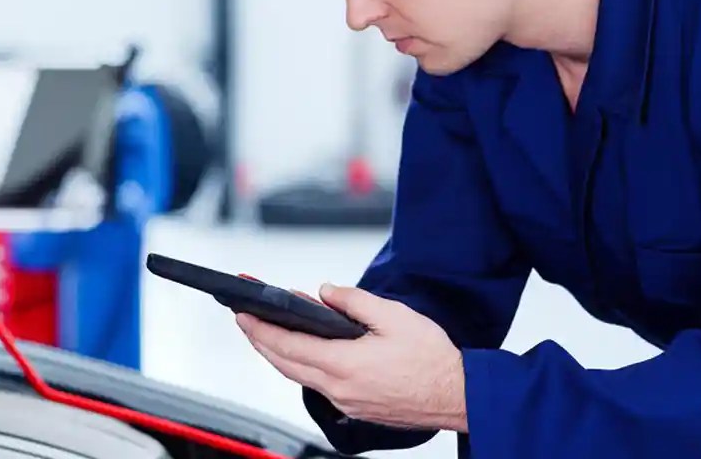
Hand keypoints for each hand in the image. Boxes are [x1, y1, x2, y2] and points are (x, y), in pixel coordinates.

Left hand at [236, 284, 466, 432]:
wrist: (458, 396)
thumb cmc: (432, 359)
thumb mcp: (393, 315)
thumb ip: (353, 301)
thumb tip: (325, 292)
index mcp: (344, 364)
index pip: (287, 345)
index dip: (260, 329)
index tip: (242, 315)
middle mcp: (339, 388)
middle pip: (285, 364)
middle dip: (261, 341)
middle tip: (246, 322)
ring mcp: (346, 402)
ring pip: (298, 377)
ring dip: (279, 355)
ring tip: (266, 335)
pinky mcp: (355, 408)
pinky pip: (316, 386)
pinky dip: (301, 368)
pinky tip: (303, 355)